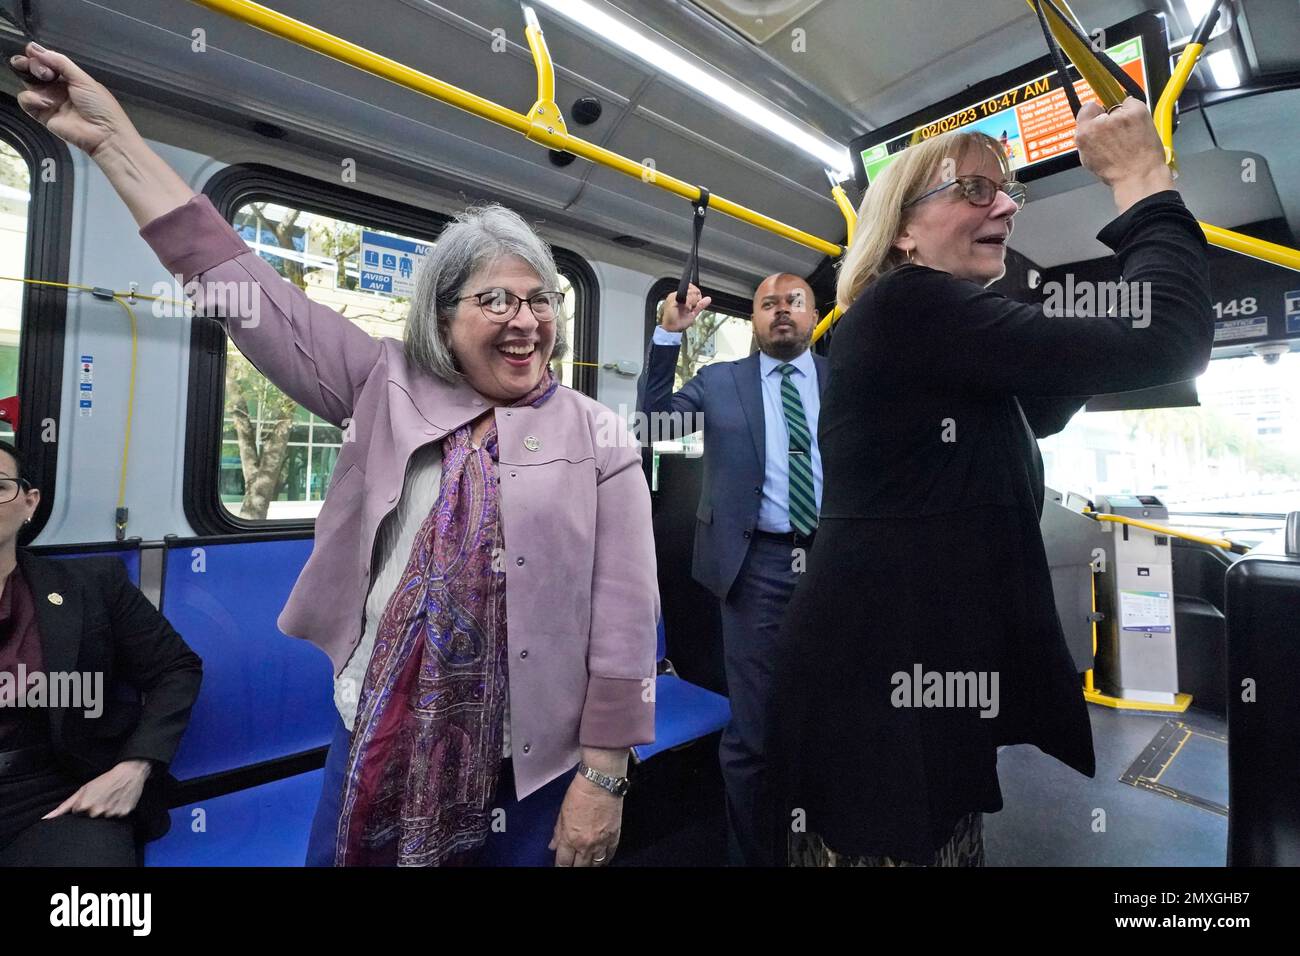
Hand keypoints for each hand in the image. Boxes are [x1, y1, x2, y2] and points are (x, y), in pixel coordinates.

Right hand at [10, 42, 135, 156]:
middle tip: (36, 67)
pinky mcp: (42, 115)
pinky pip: (26, 102)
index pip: (46, 61)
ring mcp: (48, 101)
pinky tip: (46, 101)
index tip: (32, 51)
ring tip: (45, 81)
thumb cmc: (100, 106)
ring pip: (28, 84)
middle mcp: (57, 87)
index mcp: (68, 77)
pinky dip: (31, 98)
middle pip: (33, 71)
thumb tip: (36, 49)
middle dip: (30, 64)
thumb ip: (60, 62)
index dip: (37, 55)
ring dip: (31, 79)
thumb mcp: (83, 79)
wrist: (105, 134)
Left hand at [42, 759, 151, 819]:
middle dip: (94, 810)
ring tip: (111, 798)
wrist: (129, 772)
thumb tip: (46, 819)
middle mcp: (97, 812)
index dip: (83, 806)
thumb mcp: (82, 790)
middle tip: (102, 798)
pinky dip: (117, 810)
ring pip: (104, 818)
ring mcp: (111, 814)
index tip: (91, 798)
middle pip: (91, 817)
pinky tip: (119, 801)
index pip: (79, 814)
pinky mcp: (123, 814)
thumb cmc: (104, 779)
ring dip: (106, 810)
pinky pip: (117, 817)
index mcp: (84, 806)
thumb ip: (64, 807)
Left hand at [549, 773, 622, 865]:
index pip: (563, 863)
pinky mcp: (614, 837)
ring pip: (596, 865)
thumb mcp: (562, 812)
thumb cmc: (580, 792)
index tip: (561, 866)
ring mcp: (601, 842)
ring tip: (587, 863)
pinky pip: (610, 855)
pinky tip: (601, 858)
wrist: (600, 782)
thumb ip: (557, 832)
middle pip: (580, 867)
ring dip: (590, 865)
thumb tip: (553, 845)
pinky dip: (605, 858)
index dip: (561, 867)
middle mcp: (585, 844)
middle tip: (574, 864)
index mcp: (569, 838)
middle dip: (575, 867)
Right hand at [659, 283, 711, 332]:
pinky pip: (685, 299)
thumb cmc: (679, 322)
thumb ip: (700, 305)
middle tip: (692, 308)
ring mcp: (673, 297)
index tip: (698, 301)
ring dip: (692, 302)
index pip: (691, 288)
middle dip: (695, 299)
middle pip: (692, 290)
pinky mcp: (672, 301)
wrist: (672, 329)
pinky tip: (686, 309)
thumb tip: (708, 299)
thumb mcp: (693, 312)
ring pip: (690, 293)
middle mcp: (676, 294)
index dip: (697, 294)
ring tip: (688, 309)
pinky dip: (688, 305)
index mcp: (679, 296)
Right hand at [1074, 97, 1173, 211]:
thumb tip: (1092, 129)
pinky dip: (1136, 112)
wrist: (1139, 176)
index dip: (1093, 116)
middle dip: (1108, 119)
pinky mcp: (1136, 111)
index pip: (1085, 110)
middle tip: (1117, 135)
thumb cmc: (1117, 172)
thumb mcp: (1089, 159)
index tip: (1099, 120)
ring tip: (1130, 136)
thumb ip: (1088, 139)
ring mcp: (1119, 115)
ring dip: (1123, 116)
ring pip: (1119, 107)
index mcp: (1084, 134)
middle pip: (1102, 110)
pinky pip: (1133, 102)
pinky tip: (1138, 128)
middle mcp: (1099, 123)